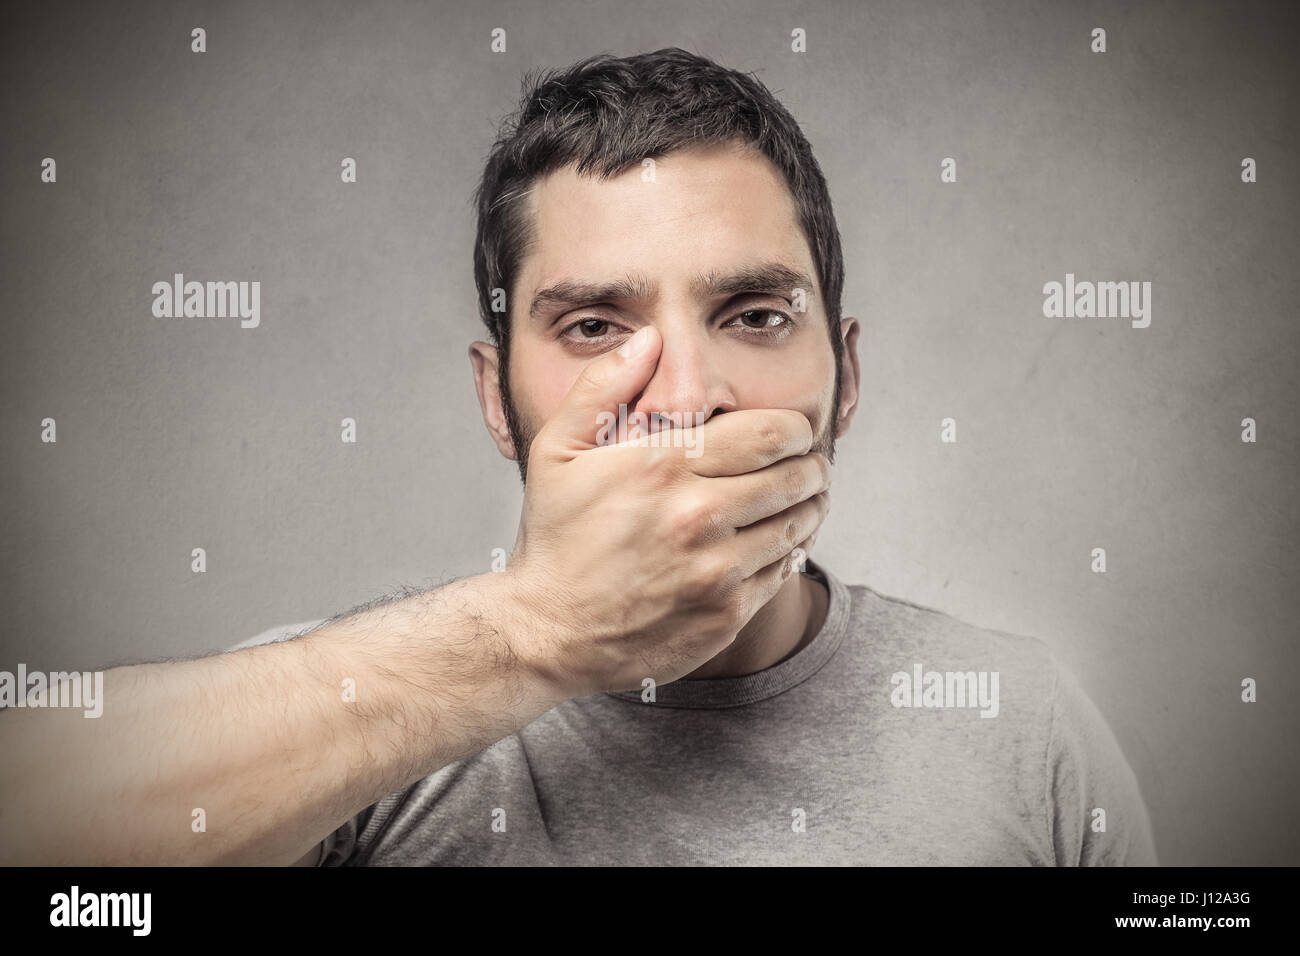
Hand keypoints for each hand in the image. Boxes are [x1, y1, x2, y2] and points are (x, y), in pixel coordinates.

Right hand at [501, 325, 830, 697]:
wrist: (549, 631)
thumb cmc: (557, 537)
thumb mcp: (558, 451)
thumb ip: (604, 387)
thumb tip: (649, 338)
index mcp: (663, 466)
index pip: (769, 433)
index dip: (796, 428)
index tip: (795, 432)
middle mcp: (697, 515)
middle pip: (796, 477)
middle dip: (811, 466)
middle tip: (809, 465)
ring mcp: (714, 569)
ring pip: (797, 525)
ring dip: (809, 508)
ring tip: (803, 500)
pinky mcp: (725, 613)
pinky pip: (782, 572)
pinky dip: (788, 553)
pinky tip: (775, 543)